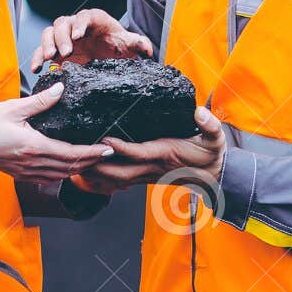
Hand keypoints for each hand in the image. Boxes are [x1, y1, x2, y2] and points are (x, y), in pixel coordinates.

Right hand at [0, 84, 113, 180]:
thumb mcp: (14, 107)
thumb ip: (40, 101)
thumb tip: (61, 89)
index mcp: (34, 146)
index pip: (71, 153)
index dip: (93, 152)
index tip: (109, 148)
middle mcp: (33, 164)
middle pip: (70, 167)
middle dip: (92, 161)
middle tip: (109, 153)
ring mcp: (27, 172)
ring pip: (61, 174)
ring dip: (80, 168)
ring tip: (94, 158)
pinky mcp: (22, 174)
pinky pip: (49, 177)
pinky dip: (64, 172)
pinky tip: (69, 165)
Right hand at [29, 7, 152, 73]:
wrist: (108, 53)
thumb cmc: (117, 45)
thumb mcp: (128, 45)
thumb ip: (138, 44)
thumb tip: (148, 50)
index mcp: (94, 19)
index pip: (85, 16)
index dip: (80, 23)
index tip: (78, 35)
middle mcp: (76, 24)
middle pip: (63, 23)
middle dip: (62, 37)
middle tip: (65, 53)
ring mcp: (63, 36)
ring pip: (49, 33)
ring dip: (47, 44)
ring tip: (48, 59)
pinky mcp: (55, 49)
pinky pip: (41, 49)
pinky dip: (37, 57)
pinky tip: (36, 69)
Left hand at [70, 106, 225, 195]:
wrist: (213, 176)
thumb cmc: (210, 154)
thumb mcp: (215, 138)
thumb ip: (210, 125)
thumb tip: (200, 111)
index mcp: (165, 154)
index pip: (139, 153)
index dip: (121, 149)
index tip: (105, 140)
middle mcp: (152, 167)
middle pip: (119, 173)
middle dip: (98, 165)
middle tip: (78, 154)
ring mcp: (146, 174)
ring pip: (116, 179)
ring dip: (96, 172)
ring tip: (75, 162)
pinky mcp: (144, 175)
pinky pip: (119, 180)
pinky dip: (102, 177)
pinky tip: (87, 170)